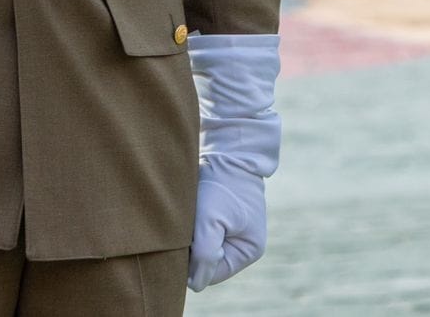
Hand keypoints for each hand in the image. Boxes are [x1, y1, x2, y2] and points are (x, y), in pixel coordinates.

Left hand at [187, 34, 280, 292]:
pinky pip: (197, 228)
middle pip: (205, 259)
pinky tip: (185, 208)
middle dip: (190, 248)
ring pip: (198, 244)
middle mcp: (241, 241)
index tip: (183, 240)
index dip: (194, 262)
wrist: (227, 144)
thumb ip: (204, 255)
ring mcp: (230, 226)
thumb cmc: (221, 183)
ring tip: (185, 213)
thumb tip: (195, 284)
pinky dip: (188, 221)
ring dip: (187, 233)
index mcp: (249, 249)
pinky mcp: (217, 211)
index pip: (213, 272)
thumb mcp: (211, 222)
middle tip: (181, 226)